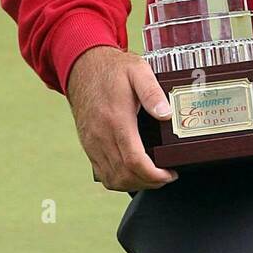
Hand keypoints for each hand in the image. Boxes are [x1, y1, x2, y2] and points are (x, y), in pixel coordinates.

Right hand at [65, 45, 177, 191]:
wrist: (83, 67)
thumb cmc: (113, 69)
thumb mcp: (138, 71)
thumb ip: (153, 92)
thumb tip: (166, 114)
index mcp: (116, 120)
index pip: (135, 161)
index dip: (154, 175)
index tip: (170, 174)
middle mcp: (101, 135)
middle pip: (125, 175)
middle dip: (149, 182)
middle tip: (167, 177)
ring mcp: (93, 143)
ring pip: (113, 179)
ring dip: (135, 184)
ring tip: (153, 177)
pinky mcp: (89, 145)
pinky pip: (103, 173)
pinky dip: (120, 181)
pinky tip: (134, 174)